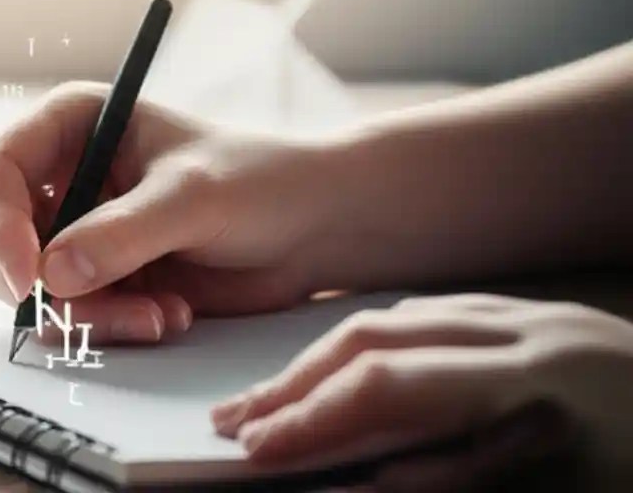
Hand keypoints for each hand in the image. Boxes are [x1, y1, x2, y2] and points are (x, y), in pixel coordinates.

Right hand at [0, 82, 342, 343]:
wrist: (311, 230)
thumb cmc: (258, 183)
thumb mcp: (191, 199)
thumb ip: (121, 234)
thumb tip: (52, 277)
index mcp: (72, 124)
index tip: (27, 275)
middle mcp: (63, 175)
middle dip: (41, 284)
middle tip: (89, 310)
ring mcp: (77, 230)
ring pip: (31, 288)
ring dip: (89, 315)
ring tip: (160, 312)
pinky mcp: (98, 277)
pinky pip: (70, 317)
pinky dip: (112, 327)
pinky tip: (169, 313)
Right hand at [210, 294, 632, 490]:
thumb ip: (449, 488)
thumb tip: (351, 482)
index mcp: (544, 381)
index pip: (391, 384)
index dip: (311, 418)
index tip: (253, 452)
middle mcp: (537, 333)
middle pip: (381, 332)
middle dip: (300, 380)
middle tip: (238, 422)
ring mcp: (544, 321)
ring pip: (404, 314)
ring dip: (329, 356)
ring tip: (277, 396)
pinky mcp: (552, 327)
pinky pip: (441, 315)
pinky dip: (381, 342)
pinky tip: (353, 365)